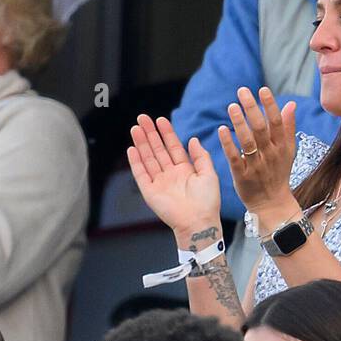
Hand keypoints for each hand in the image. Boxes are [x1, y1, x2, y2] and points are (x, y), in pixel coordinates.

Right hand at [127, 115, 220, 240]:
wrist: (199, 222)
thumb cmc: (207, 202)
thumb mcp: (209, 174)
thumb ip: (200, 156)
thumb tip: (193, 139)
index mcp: (185, 170)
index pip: (173, 147)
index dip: (167, 133)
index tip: (161, 120)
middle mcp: (170, 174)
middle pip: (158, 150)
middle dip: (150, 133)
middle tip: (142, 118)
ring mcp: (159, 182)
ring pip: (148, 158)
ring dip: (141, 143)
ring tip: (135, 128)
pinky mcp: (150, 192)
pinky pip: (141, 174)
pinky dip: (136, 162)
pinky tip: (132, 149)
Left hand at [219, 86, 297, 217]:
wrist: (272, 204)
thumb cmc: (278, 174)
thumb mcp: (288, 151)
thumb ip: (288, 127)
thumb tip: (291, 103)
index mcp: (281, 147)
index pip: (277, 122)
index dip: (270, 105)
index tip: (262, 90)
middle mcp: (270, 155)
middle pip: (261, 129)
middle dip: (252, 109)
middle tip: (242, 91)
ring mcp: (256, 166)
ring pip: (248, 142)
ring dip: (240, 123)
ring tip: (232, 106)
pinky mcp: (242, 176)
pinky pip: (234, 158)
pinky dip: (228, 144)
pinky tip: (222, 130)